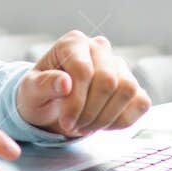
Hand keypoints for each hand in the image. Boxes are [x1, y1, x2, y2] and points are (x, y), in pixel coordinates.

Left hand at [15, 30, 149, 137]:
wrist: (51, 107)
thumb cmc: (40, 94)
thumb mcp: (30, 91)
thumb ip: (43, 84)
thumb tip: (64, 83)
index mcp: (73, 42)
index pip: (84, 70)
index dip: (76, 101)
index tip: (65, 122)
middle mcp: (99, 48)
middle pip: (108, 80)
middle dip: (91, 111)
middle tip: (74, 127)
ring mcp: (119, 65)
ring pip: (127, 89)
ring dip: (106, 117)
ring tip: (85, 127)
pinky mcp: (133, 86)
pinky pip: (141, 102)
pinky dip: (122, 120)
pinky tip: (101, 125)